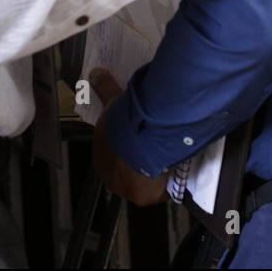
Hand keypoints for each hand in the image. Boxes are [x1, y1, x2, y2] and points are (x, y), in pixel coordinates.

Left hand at [90, 69, 168, 207]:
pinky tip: (176, 170)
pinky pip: (158, 191)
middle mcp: (111, 179)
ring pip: (143, 183)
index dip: (125, 150)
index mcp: (101, 160)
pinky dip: (166, 183)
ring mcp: (127, 190)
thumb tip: (95, 73)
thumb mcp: (113, 102)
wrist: (139, 142)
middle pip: (127, 174)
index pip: (112, 158)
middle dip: (139, 164)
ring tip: (168, 159)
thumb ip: (105, 89)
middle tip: (156, 150)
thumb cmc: (122, 124)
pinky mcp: (145, 196)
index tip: (138, 140)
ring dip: (154, 174)